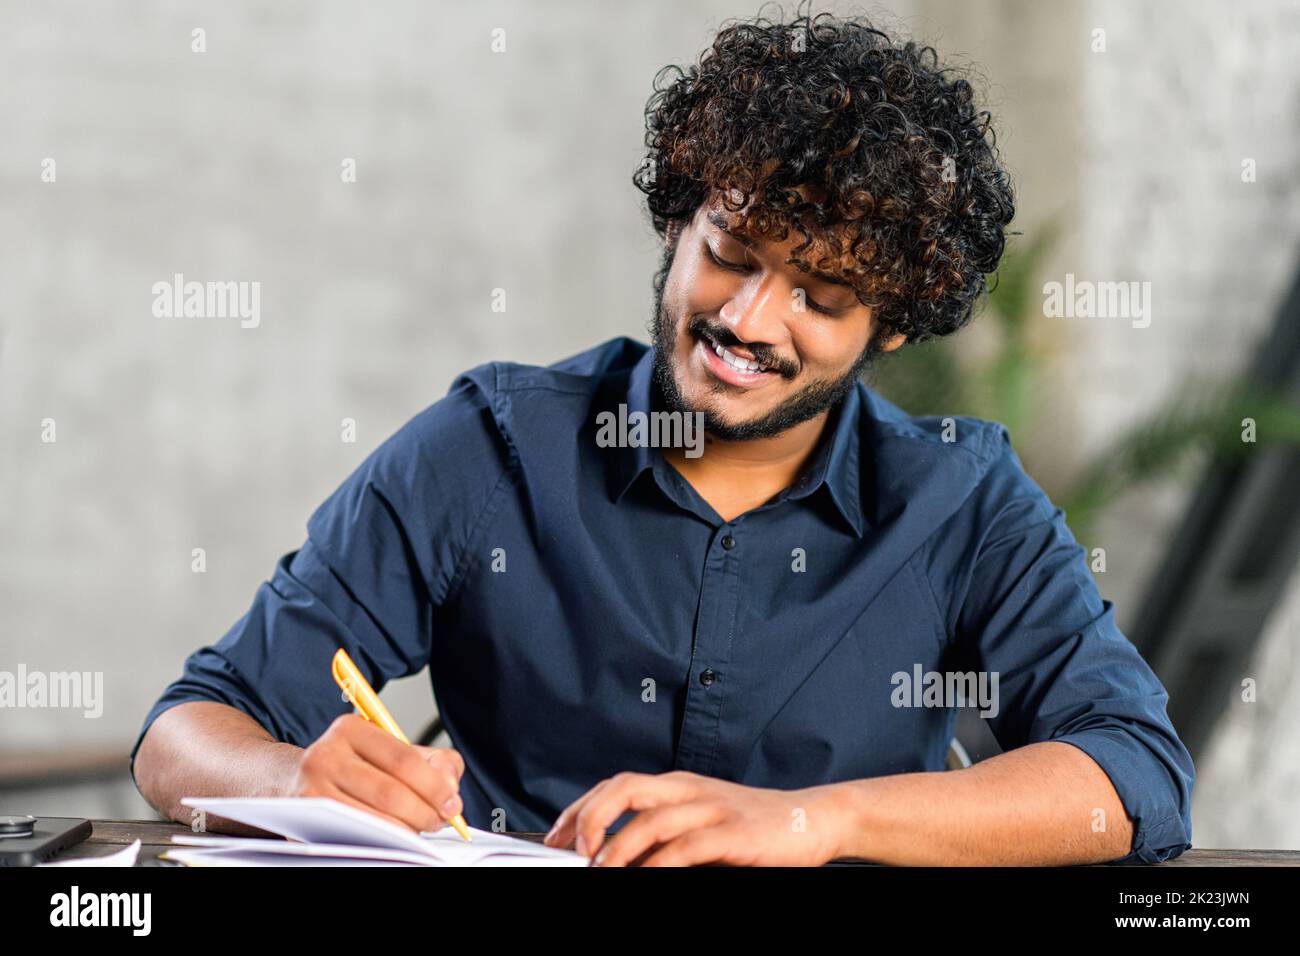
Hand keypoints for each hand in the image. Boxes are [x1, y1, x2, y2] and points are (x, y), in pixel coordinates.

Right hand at [286, 713, 464, 832]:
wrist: (296, 780)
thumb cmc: (357, 767)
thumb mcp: (395, 751)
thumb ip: (435, 762)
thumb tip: (450, 788)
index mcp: (351, 729)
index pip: (403, 760)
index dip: (434, 786)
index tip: (452, 804)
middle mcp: (324, 755)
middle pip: (389, 793)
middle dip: (424, 812)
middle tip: (439, 821)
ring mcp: (310, 790)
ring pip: (372, 820)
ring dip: (405, 831)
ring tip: (420, 829)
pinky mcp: (304, 823)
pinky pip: (353, 837)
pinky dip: (381, 842)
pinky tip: (395, 838)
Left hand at [542, 770, 847, 865]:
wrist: (813, 818)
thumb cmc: (755, 826)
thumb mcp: (703, 819)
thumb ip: (664, 832)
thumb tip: (617, 856)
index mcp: (678, 785)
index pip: (615, 785)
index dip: (580, 808)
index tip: (555, 837)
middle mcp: (689, 790)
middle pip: (624, 790)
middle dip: (589, 820)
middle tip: (573, 852)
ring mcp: (711, 809)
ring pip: (649, 821)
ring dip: (617, 849)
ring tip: (599, 870)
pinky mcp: (733, 834)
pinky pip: (686, 847)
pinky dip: (658, 865)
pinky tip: (644, 876)